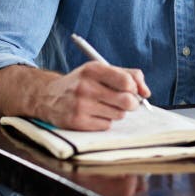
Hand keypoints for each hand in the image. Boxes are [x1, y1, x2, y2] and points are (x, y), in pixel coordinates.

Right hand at [36, 62, 151, 130]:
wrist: (48, 97)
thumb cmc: (81, 83)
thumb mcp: (99, 71)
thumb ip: (127, 75)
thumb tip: (146, 93)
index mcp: (92, 70)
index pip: (126, 81)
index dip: (135, 88)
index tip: (133, 90)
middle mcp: (85, 87)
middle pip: (126, 101)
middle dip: (132, 103)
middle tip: (127, 102)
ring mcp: (80, 105)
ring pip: (119, 115)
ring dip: (116, 112)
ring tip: (104, 106)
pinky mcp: (77, 122)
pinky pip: (106, 125)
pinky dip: (104, 121)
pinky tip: (93, 114)